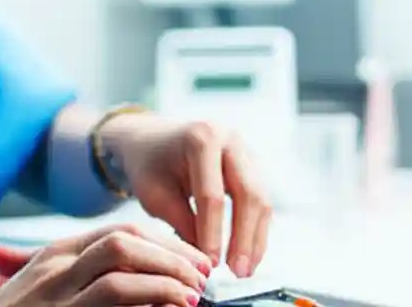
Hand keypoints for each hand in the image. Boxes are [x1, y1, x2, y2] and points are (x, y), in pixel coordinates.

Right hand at [0, 224, 210, 306]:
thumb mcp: (35, 292)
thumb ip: (66, 274)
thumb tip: (112, 271)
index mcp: (51, 258)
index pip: (116, 232)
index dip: (162, 243)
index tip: (191, 259)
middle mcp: (52, 273)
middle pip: (123, 241)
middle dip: (171, 254)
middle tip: (202, 275)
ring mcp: (55, 300)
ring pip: (120, 271)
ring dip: (165, 280)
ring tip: (191, 297)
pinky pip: (112, 306)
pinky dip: (147, 306)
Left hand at [104, 114, 271, 277]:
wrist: (151, 139)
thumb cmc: (149, 165)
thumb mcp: (155, 195)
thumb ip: (182, 223)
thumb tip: (207, 259)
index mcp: (200, 139)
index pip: (211, 195)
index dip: (213, 233)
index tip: (211, 264)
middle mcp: (229, 139)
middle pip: (248, 194)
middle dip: (245, 238)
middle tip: (238, 272)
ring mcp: (245, 149)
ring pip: (261, 199)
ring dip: (256, 238)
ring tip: (244, 270)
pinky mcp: (252, 163)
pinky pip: (261, 199)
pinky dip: (256, 229)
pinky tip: (248, 254)